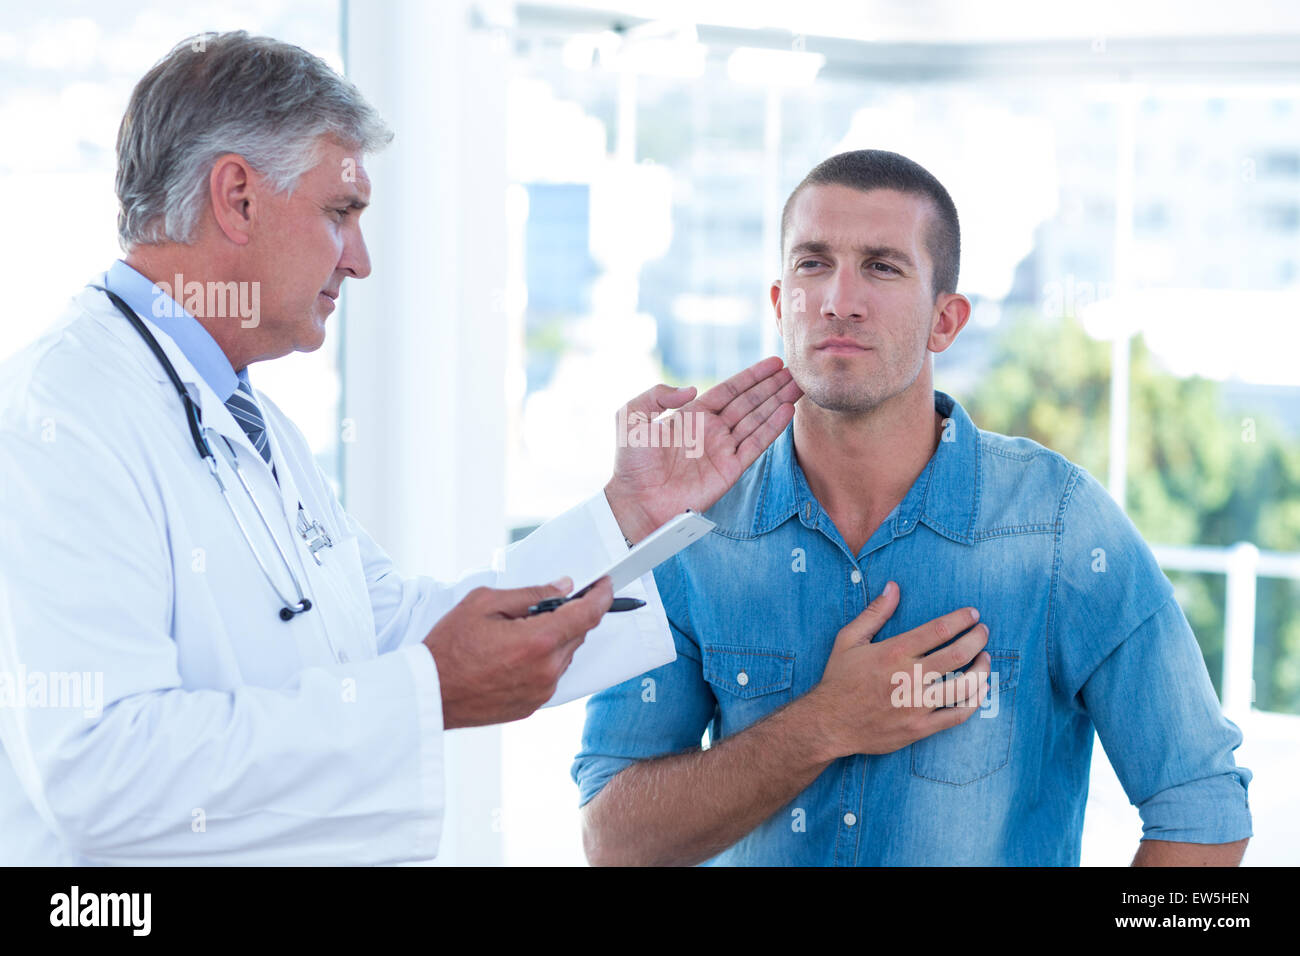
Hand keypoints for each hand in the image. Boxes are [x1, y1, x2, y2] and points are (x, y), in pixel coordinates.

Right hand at [422, 576, 613, 728]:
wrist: (429, 693)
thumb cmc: (449, 647)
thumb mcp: (485, 603)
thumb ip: (530, 593)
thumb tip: (563, 587)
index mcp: (538, 641)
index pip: (588, 614)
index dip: (601, 595)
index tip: (604, 585)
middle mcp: (546, 670)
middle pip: (577, 633)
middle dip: (569, 614)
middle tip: (545, 603)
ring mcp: (541, 691)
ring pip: (564, 655)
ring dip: (554, 639)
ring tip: (517, 633)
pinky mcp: (533, 705)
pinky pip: (550, 675)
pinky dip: (542, 660)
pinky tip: (513, 655)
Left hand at [604, 356, 802, 542]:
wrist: (636, 500)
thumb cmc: (631, 462)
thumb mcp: (633, 416)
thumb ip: (657, 394)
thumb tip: (691, 389)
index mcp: (692, 416)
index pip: (729, 390)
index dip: (752, 376)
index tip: (774, 363)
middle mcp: (711, 430)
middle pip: (749, 402)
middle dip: (771, 386)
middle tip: (794, 371)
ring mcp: (722, 449)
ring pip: (757, 420)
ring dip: (777, 402)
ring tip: (798, 386)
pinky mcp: (730, 469)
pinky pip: (756, 444)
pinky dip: (772, 428)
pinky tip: (786, 411)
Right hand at [805, 581, 990, 759]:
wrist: (829, 724)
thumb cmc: (839, 679)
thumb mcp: (849, 639)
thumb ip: (874, 612)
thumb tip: (893, 586)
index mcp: (894, 652)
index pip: (940, 629)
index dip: (962, 619)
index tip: (973, 614)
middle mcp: (910, 677)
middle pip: (959, 653)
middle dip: (978, 638)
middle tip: (983, 632)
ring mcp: (917, 704)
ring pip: (965, 685)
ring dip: (982, 669)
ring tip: (985, 659)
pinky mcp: (921, 727)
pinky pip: (958, 715)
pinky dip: (975, 702)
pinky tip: (978, 690)